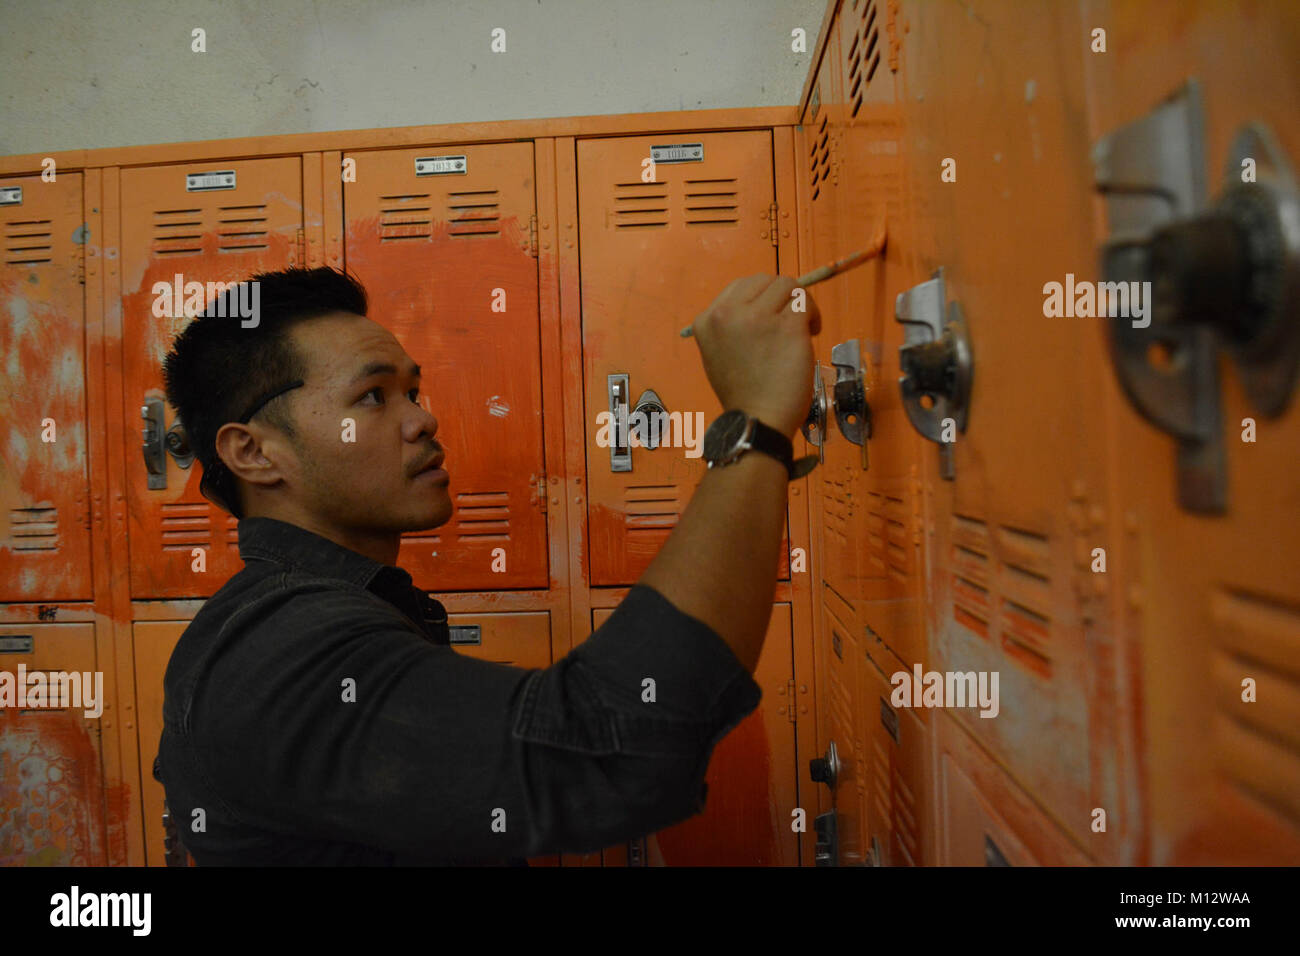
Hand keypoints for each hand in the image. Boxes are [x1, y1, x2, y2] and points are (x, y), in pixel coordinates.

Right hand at [688, 273, 821, 437]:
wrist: (757, 420)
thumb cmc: (744, 394)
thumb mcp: (719, 353)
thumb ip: (732, 325)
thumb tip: (765, 303)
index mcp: (707, 320)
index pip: (740, 286)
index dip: (762, 299)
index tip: (771, 318)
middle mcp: (727, 314)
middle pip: (765, 280)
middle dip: (781, 298)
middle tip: (789, 323)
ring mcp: (756, 318)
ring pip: (787, 285)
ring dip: (800, 303)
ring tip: (802, 328)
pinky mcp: (786, 326)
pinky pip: (805, 302)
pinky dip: (813, 314)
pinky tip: (811, 332)